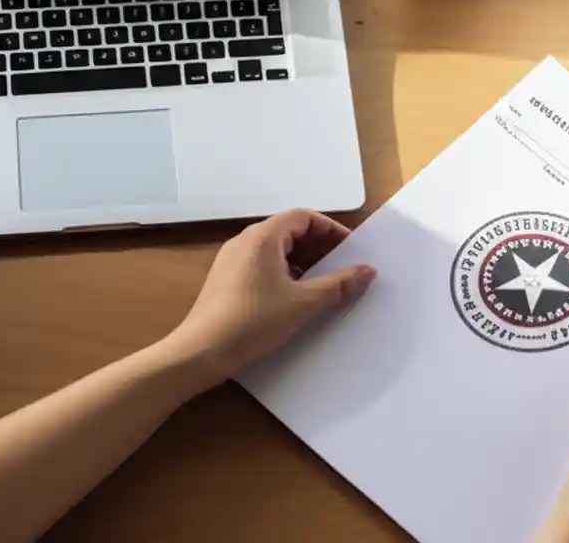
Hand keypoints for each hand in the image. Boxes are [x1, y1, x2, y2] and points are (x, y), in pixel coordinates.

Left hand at [162, 209, 376, 381]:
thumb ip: (338, 284)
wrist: (201, 352)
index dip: (331, 229)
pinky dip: (285, 273)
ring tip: (324, 284)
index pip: (304, 217)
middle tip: (343, 267)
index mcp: (263, 237)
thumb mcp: (303, 303)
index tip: (351, 250)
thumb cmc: (253, 321)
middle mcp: (245, 241)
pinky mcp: (227, 280)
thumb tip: (368, 270)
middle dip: (319, 246)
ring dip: (303, 261)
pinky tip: (295, 298)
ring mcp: (232, 260)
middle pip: (289, 230)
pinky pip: (262, 265)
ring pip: (276, 250)